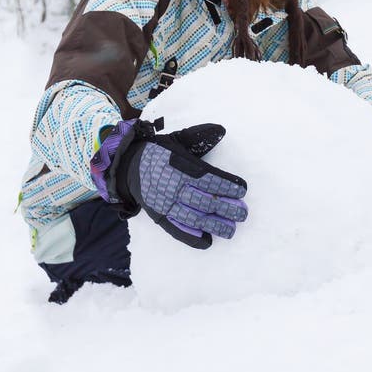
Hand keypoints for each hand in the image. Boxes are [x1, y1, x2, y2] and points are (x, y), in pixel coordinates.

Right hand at [92, 120, 247, 247]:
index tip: (242, 190)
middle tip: (243, 213)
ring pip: (191, 218)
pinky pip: (175, 229)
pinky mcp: (158, 216)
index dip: (225, 185)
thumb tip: (221, 130)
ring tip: (231, 230)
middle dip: (225, 208)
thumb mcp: (177, 140)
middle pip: (202, 201)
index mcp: (178, 166)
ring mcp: (164, 204)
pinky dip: (191, 238)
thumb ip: (198, 136)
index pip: (207, 178)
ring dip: (213, 226)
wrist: (128, 167)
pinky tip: (207, 242)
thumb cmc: (160, 153)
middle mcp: (171, 186)